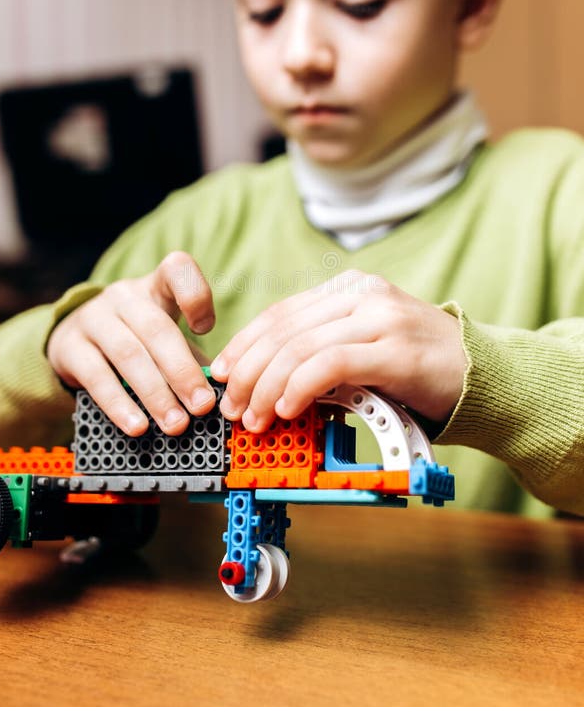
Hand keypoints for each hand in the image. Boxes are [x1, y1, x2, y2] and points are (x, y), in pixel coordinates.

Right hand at [47, 252, 216, 435]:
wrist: (73, 340)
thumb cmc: (136, 340)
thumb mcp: (163, 337)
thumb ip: (190, 358)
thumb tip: (220, 394)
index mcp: (154, 286)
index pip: (176, 269)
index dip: (195, 295)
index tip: (207, 329)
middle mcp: (123, 296)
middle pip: (156, 328)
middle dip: (182, 371)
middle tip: (202, 405)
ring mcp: (93, 318)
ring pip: (128, 354)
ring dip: (155, 393)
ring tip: (175, 424)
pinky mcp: (68, 346)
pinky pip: (96, 376)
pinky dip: (119, 404)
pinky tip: (137, 426)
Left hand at [211, 270, 465, 432]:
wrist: (484, 375)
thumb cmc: (418, 368)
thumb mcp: (365, 348)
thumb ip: (323, 352)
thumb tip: (266, 382)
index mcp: (350, 289)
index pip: (281, 312)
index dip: (244, 343)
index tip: (222, 372)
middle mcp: (363, 295)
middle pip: (284, 329)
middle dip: (249, 371)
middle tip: (232, 406)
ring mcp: (381, 318)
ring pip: (301, 347)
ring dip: (268, 387)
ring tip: (254, 418)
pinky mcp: (396, 349)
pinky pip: (332, 364)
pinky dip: (300, 388)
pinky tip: (287, 409)